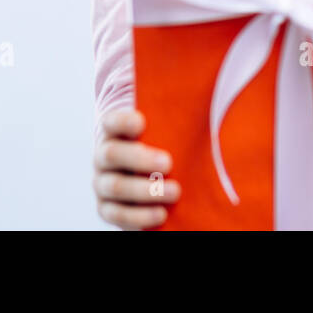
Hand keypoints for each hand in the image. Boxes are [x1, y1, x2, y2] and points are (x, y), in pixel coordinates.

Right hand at [93, 109, 181, 228]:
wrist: (146, 175)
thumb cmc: (162, 144)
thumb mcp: (165, 127)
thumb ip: (178, 114)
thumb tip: (210, 96)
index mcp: (114, 130)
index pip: (112, 121)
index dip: (124, 121)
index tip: (142, 122)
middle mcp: (103, 155)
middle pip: (113, 154)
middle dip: (140, 159)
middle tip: (169, 163)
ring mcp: (102, 182)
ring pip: (115, 186)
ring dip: (144, 191)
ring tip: (174, 191)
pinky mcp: (106, 208)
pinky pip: (117, 214)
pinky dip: (138, 217)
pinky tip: (161, 215)